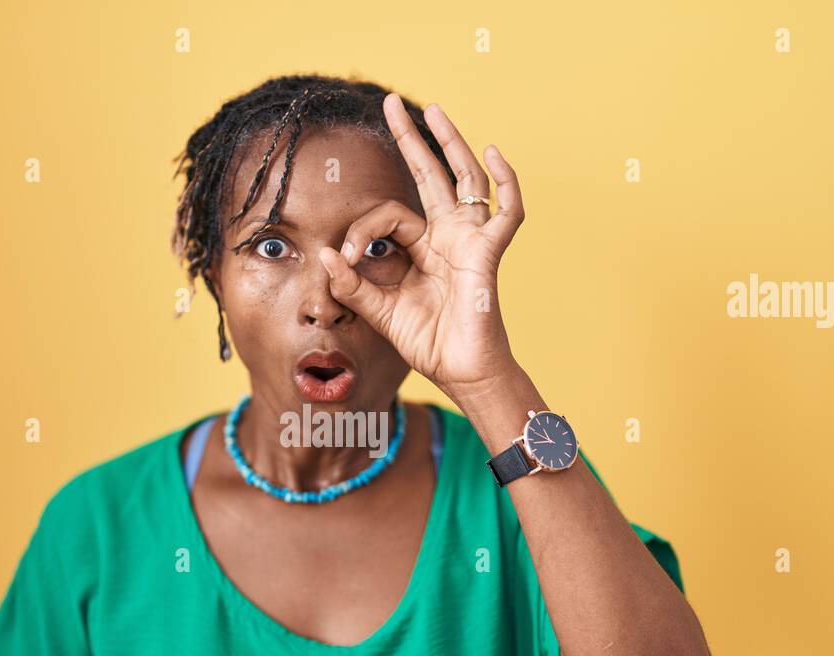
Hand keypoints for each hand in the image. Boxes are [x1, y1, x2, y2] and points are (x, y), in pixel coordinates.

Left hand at [317, 93, 526, 398]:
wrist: (461, 373)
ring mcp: (471, 241)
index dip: (362, 232)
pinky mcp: (489, 253)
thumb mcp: (381, 312)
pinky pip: (507, 211)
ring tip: (432, 110)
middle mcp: (448, 237)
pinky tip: (495, 151)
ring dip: (448, 142)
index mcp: (423, 249)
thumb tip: (326, 253)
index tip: (347, 262)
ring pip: (465, 178)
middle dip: (411, 139)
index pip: (389, 216)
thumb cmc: (429, 344)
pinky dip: (507, 181)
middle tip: (390, 103)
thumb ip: (353, 285)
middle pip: (430, 175)